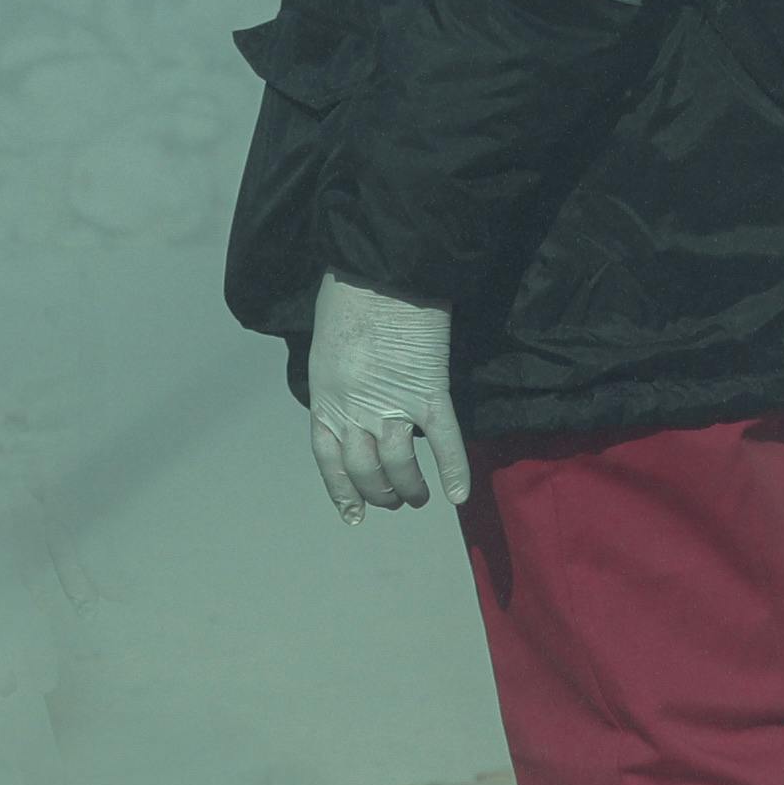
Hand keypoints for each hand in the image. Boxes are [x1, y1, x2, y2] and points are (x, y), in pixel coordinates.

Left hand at [306, 273, 469, 522]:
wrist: (379, 268)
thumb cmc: (348, 295)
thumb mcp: (325, 345)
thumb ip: (336, 380)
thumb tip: (349, 397)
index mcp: (326, 397)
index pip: (329, 460)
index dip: (342, 491)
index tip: (354, 516)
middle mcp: (354, 408)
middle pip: (365, 470)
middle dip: (380, 493)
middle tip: (397, 499)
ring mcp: (391, 401)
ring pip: (399, 463)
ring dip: (410, 488)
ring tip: (422, 497)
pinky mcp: (429, 389)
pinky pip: (444, 438)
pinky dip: (454, 468)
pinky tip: (458, 494)